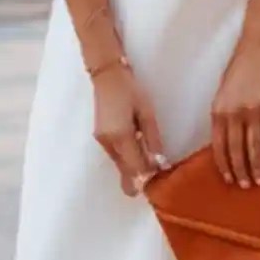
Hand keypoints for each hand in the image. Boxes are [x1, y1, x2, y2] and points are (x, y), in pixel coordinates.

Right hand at [92, 63, 168, 195]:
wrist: (107, 76)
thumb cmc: (131, 90)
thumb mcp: (147, 113)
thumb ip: (152, 140)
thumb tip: (159, 163)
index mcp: (121, 136)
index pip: (135, 167)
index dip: (146, 178)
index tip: (159, 182)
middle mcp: (108, 142)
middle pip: (125, 170)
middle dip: (139, 179)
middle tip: (156, 182)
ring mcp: (102, 141)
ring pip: (119, 165)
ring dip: (133, 169)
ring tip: (151, 166)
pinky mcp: (100, 138)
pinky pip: (115, 156)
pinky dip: (127, 159)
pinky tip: (138, 154)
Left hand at [210, 37, 259, 188]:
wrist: (257, 52)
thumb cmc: (238, 72)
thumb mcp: (222, 94)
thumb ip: (223, 117)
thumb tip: (226, 142)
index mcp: (218, 111)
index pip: (218, 145)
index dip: (223, 164)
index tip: (227, 178)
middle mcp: (233, 114)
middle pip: (236, 150)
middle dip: (240, 171)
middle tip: (245, 185)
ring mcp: (252, 111)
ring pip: (254, 147)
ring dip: (256, 166)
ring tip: (259, 179)